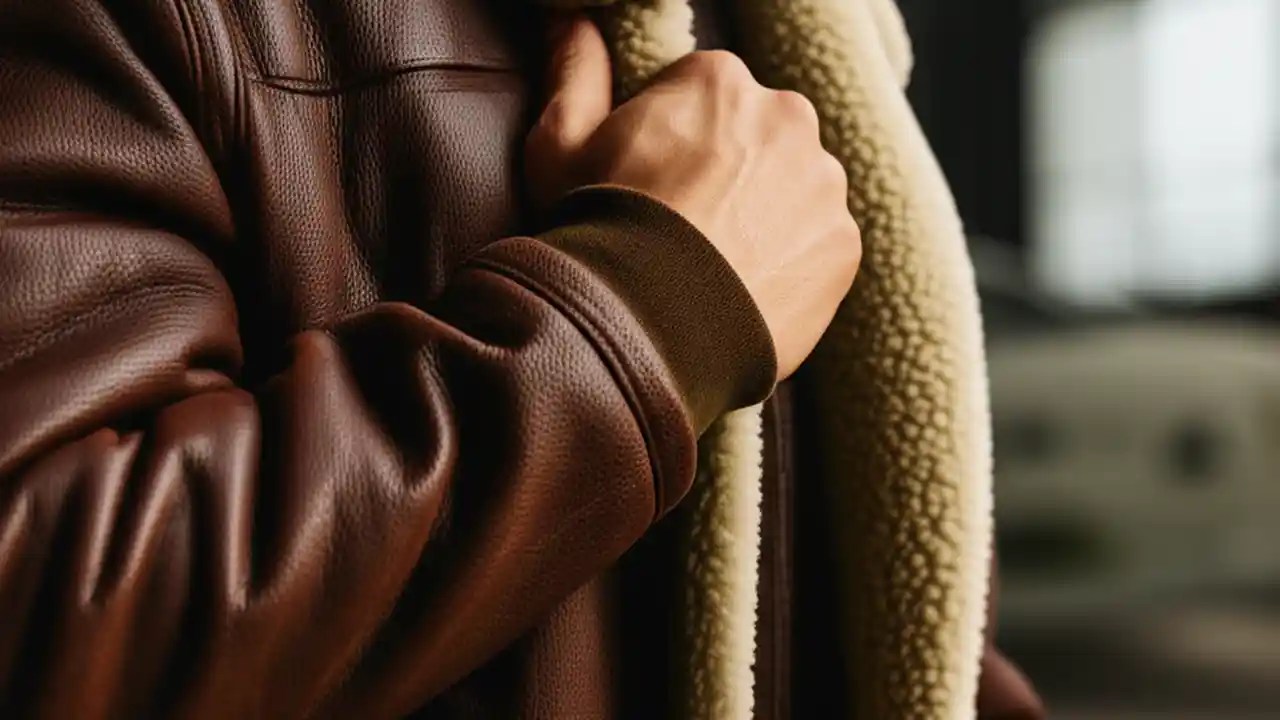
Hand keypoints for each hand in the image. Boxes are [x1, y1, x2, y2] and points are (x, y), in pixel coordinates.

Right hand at [526, 17, 861, 380]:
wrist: (648, 327)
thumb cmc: (598, 229)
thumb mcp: (560, 144)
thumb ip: (575, 68)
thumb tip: (570, 17)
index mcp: (720, 81)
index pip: (704, 96)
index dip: (672, 142)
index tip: (651, 183)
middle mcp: (787, 117)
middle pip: (760, 138)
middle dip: (730, 172)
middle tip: (684, 228)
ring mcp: (824, 183)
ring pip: (796, 191)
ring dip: (766, 216)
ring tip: (716, 266)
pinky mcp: (844, 244)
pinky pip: (819, 245)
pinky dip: (791, 264)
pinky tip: (745, 290)